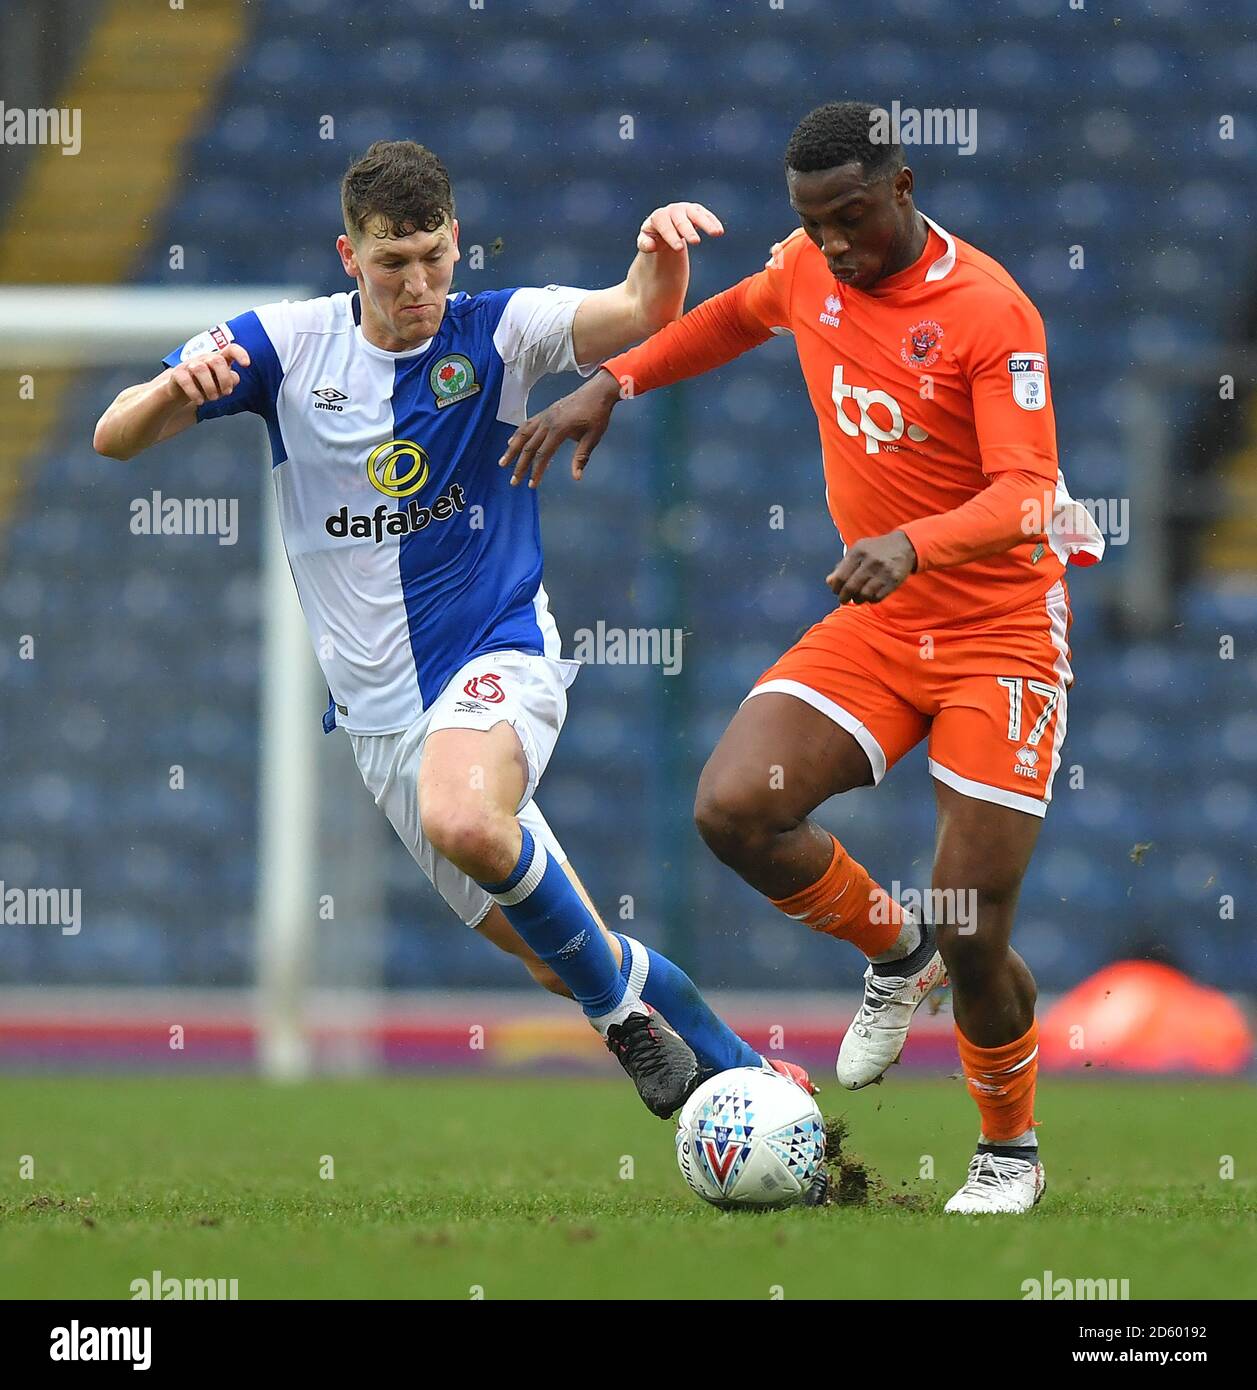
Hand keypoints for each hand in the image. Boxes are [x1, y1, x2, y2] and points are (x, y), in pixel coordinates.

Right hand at [165, 343, 250, 406]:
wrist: (181, 391)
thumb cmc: (204, 385)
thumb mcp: (220, 384)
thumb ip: (230, 380)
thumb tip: (234, 378)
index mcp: (218, 359)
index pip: (230, 349)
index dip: (240, 353)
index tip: (246, 364)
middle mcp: (204, 359)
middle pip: (217, 360)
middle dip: (224, 379)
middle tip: (226, 393)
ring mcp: (190, 365)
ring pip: (200, 369)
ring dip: (210, 387)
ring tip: (212, 398)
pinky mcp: (178, 374)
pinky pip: (186, 380)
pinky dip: (195, 393)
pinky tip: (200, 401)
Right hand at [498, 369, 622, 488]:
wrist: (598, 391)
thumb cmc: (597, 414)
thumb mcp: (593, 437)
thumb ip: (582, 457)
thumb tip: (576, 477)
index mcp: (559, 429)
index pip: (543, 454)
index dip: (536, 471)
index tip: (531, 485)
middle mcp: (547, 422)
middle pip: (529, 447)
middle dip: (520, 466)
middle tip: (513, 481)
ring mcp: (544, 416)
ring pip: (523, 434)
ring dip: (512, 449)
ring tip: (503, 463)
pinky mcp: (545, 412)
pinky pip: (527, 424)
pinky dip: (517, 434)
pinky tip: (511, 442)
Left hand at [636, 201, 723, 253]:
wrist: (663, 228)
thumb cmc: (653, 237)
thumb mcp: (645, 242)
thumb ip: (644, 244)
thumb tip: (651, 245)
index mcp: (658, 217)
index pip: (664, 225)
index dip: (671, 236)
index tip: (679, 248)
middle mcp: (672, 210)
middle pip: (681, 219)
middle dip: (688, 230)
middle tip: (695, 242)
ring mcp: (685, 209)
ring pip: (696, 214)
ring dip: (706, 224)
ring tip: (717, 234)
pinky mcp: (696, 211)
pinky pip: (705, 215)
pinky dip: (712, 222)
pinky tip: (720, 231)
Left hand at [826, 530, 917, 603]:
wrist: (903, 545)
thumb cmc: (875, 550)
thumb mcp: (857, 551)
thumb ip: (842, 566)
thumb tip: (829, 582)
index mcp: (859, 552)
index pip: (841, 577)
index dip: (836, 588)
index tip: (836, 591)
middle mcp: (871, 561)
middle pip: (851, 588)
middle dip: (844, 597)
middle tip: (844, 599)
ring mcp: (884, 571)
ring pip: (864, 595)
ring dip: (858, 599)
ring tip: (857, 597)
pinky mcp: (894, 580)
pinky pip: (877, 597)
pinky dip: (871, 600)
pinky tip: (870, 596)